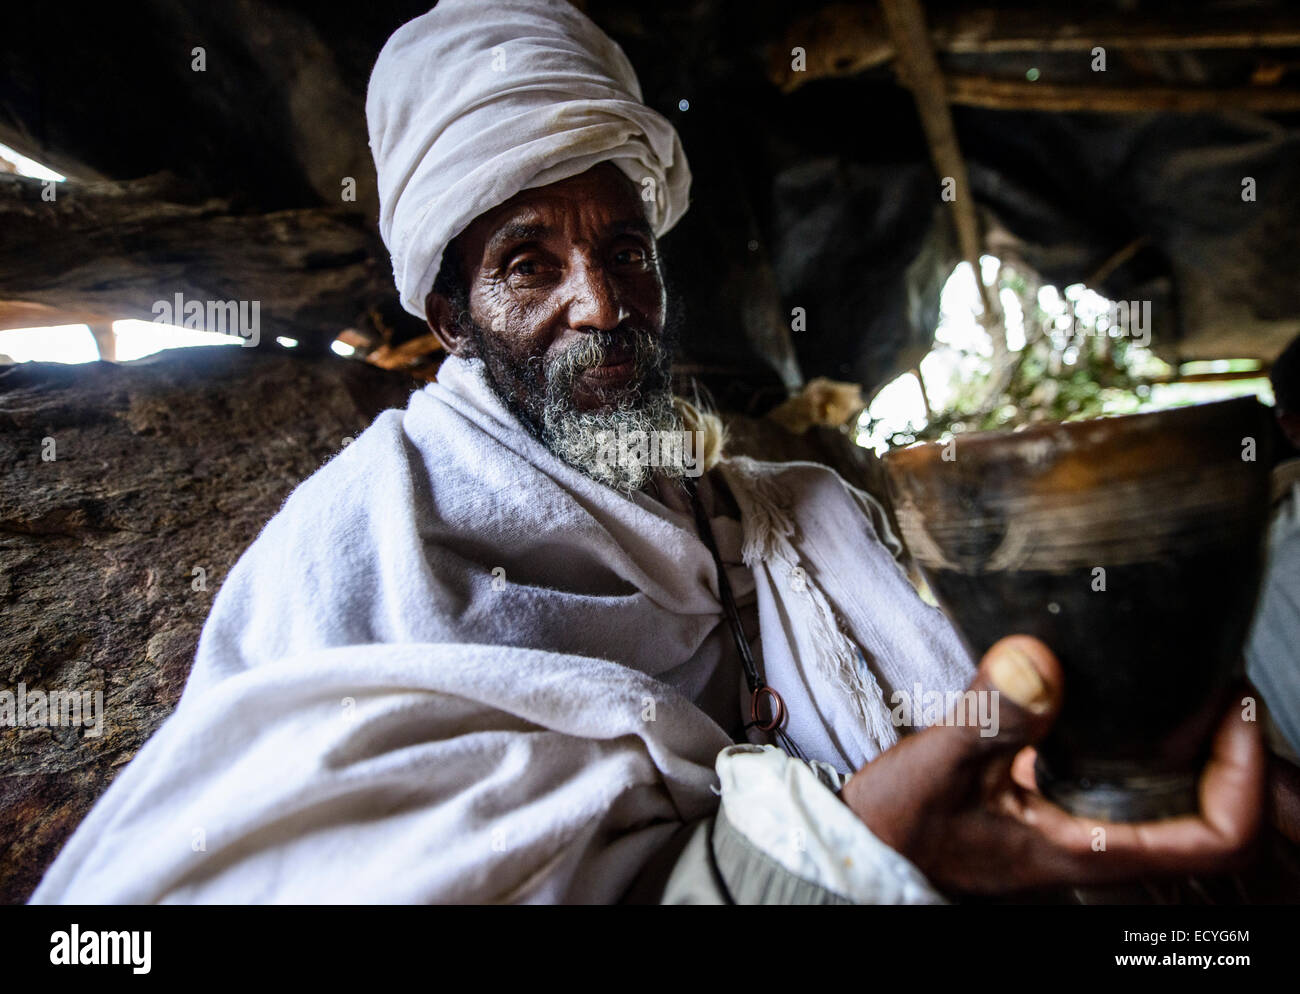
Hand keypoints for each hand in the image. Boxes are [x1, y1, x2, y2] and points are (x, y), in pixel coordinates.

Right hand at [839, 635, 1265, 894]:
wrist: (860, 851)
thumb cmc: (895, 830)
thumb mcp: (937, 766)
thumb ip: (989, 715)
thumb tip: (1038, 654)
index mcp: (1086, 848)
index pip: (1217, 839)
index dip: (1245, 774)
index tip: (1232, 706)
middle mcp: (1093, 844)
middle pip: (1210, 818)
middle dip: (1230, 751)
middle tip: (1215, 682)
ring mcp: (1074, 829)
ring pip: (1169, 800)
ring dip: (1190, 747)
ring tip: (1179, 681)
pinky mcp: (1050, 808)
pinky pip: (1122, 780)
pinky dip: (1138, 740)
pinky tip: (1106, 696)